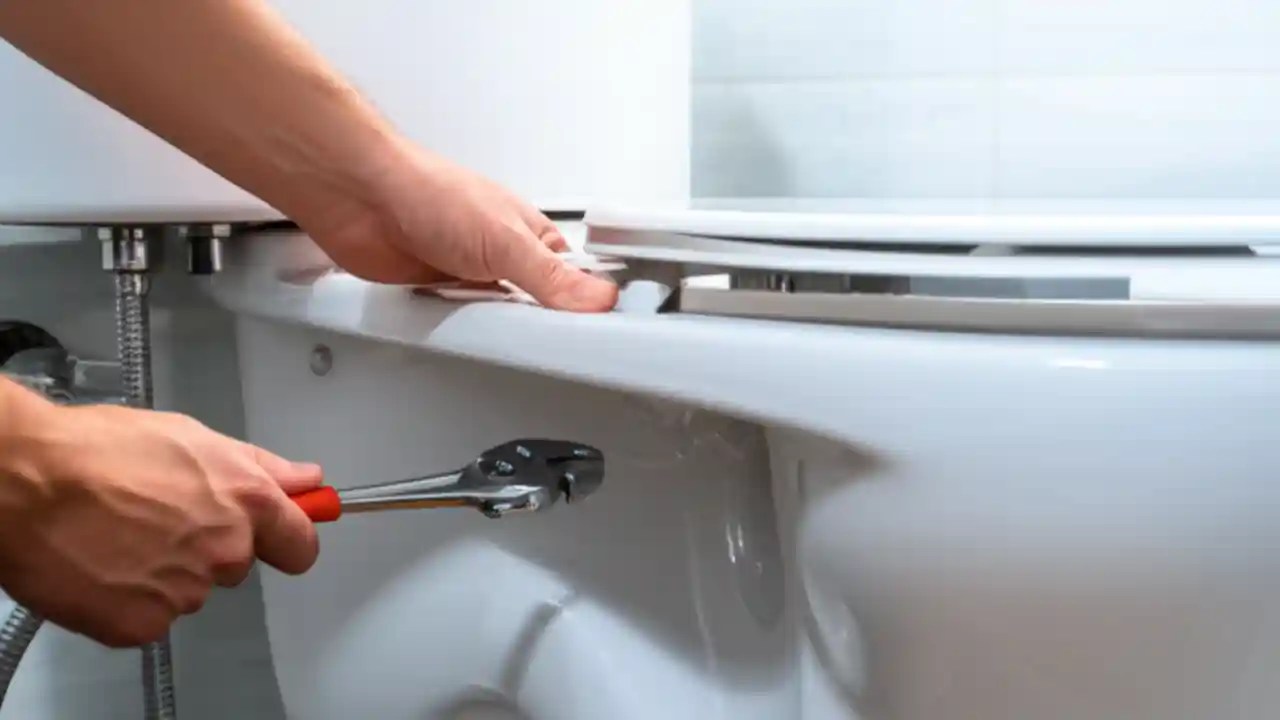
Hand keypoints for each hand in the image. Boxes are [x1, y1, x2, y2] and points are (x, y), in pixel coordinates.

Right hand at [0, 387, 320, 647]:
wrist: (23, 485)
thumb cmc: (97, 451)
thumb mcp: (192, 437)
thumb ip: (260, 465)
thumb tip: (307, 479)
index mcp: (247, 502)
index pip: (300, 544)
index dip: (288, 539)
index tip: (277, 536)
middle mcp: (226, 552)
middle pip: (237, 563)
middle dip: (208, 545)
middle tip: (156, 515)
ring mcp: (185, 594)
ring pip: (190, 589)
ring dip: (164, 570)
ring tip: (116, 533)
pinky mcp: (141, 625)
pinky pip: (149, 616)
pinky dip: (128, 598)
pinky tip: (100, 564)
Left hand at [291, 139, 619, 311]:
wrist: (360, 199)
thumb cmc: (429, 192)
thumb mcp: (506, 240)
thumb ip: (552, 277)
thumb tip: (600, 297)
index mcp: (530, 234)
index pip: (574, 277)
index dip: (587, 304)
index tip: (599, 333)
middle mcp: (502, 255)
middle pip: (537, 307)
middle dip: (538, 324)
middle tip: (550, 348)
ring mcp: (469, 277)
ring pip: (499, 321)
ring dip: (496, 328)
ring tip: (504, 341)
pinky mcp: (437, 296)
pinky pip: (461, 328)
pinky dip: (462, 333)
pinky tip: (465, 337)